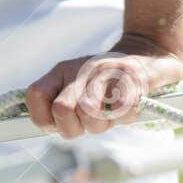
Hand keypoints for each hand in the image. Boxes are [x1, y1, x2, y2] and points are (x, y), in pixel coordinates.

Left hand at [25, 36, 182, 138]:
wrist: (147, 55)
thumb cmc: (108, 82)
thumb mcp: (77, 87)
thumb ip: (60, 106)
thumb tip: (49, 125)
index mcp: (61, 71)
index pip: (35, 95)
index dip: (45, 119)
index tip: (58, 124)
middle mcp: (80, 69)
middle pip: (61, 109)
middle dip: (76, 126)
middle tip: (89, 121)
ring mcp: (106, 72)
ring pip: (90, 113)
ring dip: (103, 124)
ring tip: (109, 114)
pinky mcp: (132, 79)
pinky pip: (120, 110)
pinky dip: (124, 117)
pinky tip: (126, 109)